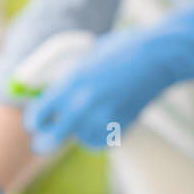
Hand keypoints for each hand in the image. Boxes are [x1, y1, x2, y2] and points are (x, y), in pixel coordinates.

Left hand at [23, 25, 193, 154]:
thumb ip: (68, 80)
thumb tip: (54, 94)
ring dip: (79, 134)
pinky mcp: (121, 126)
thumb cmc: (123, 50)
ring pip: (80, 140)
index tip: (38, 124)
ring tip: (85, 122)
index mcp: (70, 84)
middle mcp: (82, 105)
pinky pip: (102, 141)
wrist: (157, 57)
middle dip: (46, 141)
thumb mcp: (86, 59)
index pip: (38, 115)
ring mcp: (102, 118)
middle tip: (43, 143)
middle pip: (52, 139)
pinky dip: (99, 137)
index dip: (35, 122)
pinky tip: (101, 125)